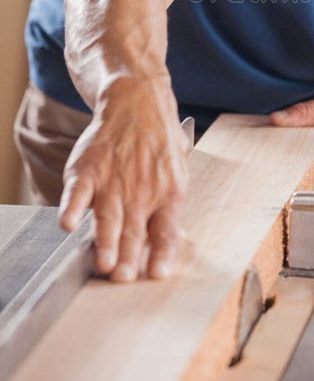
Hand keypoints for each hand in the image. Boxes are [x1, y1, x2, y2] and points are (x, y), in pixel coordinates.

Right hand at [58, 77, 188, 282]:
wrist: (139, 103)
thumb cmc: (160, 145)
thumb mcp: (178, 174)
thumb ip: (170, 211)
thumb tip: (170, 246)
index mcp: (169, 193)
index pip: (167, 229)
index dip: (163, 252)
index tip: (158, 273)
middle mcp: (142, 188)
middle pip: (135, 228)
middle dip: (129, 255)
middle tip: (123, 277)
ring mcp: (114, 178)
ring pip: (108, 214)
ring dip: (105, 240)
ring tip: (104, 263)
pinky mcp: (89, 168)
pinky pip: (78, 191)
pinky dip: (72, 207)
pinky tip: (68, 224)